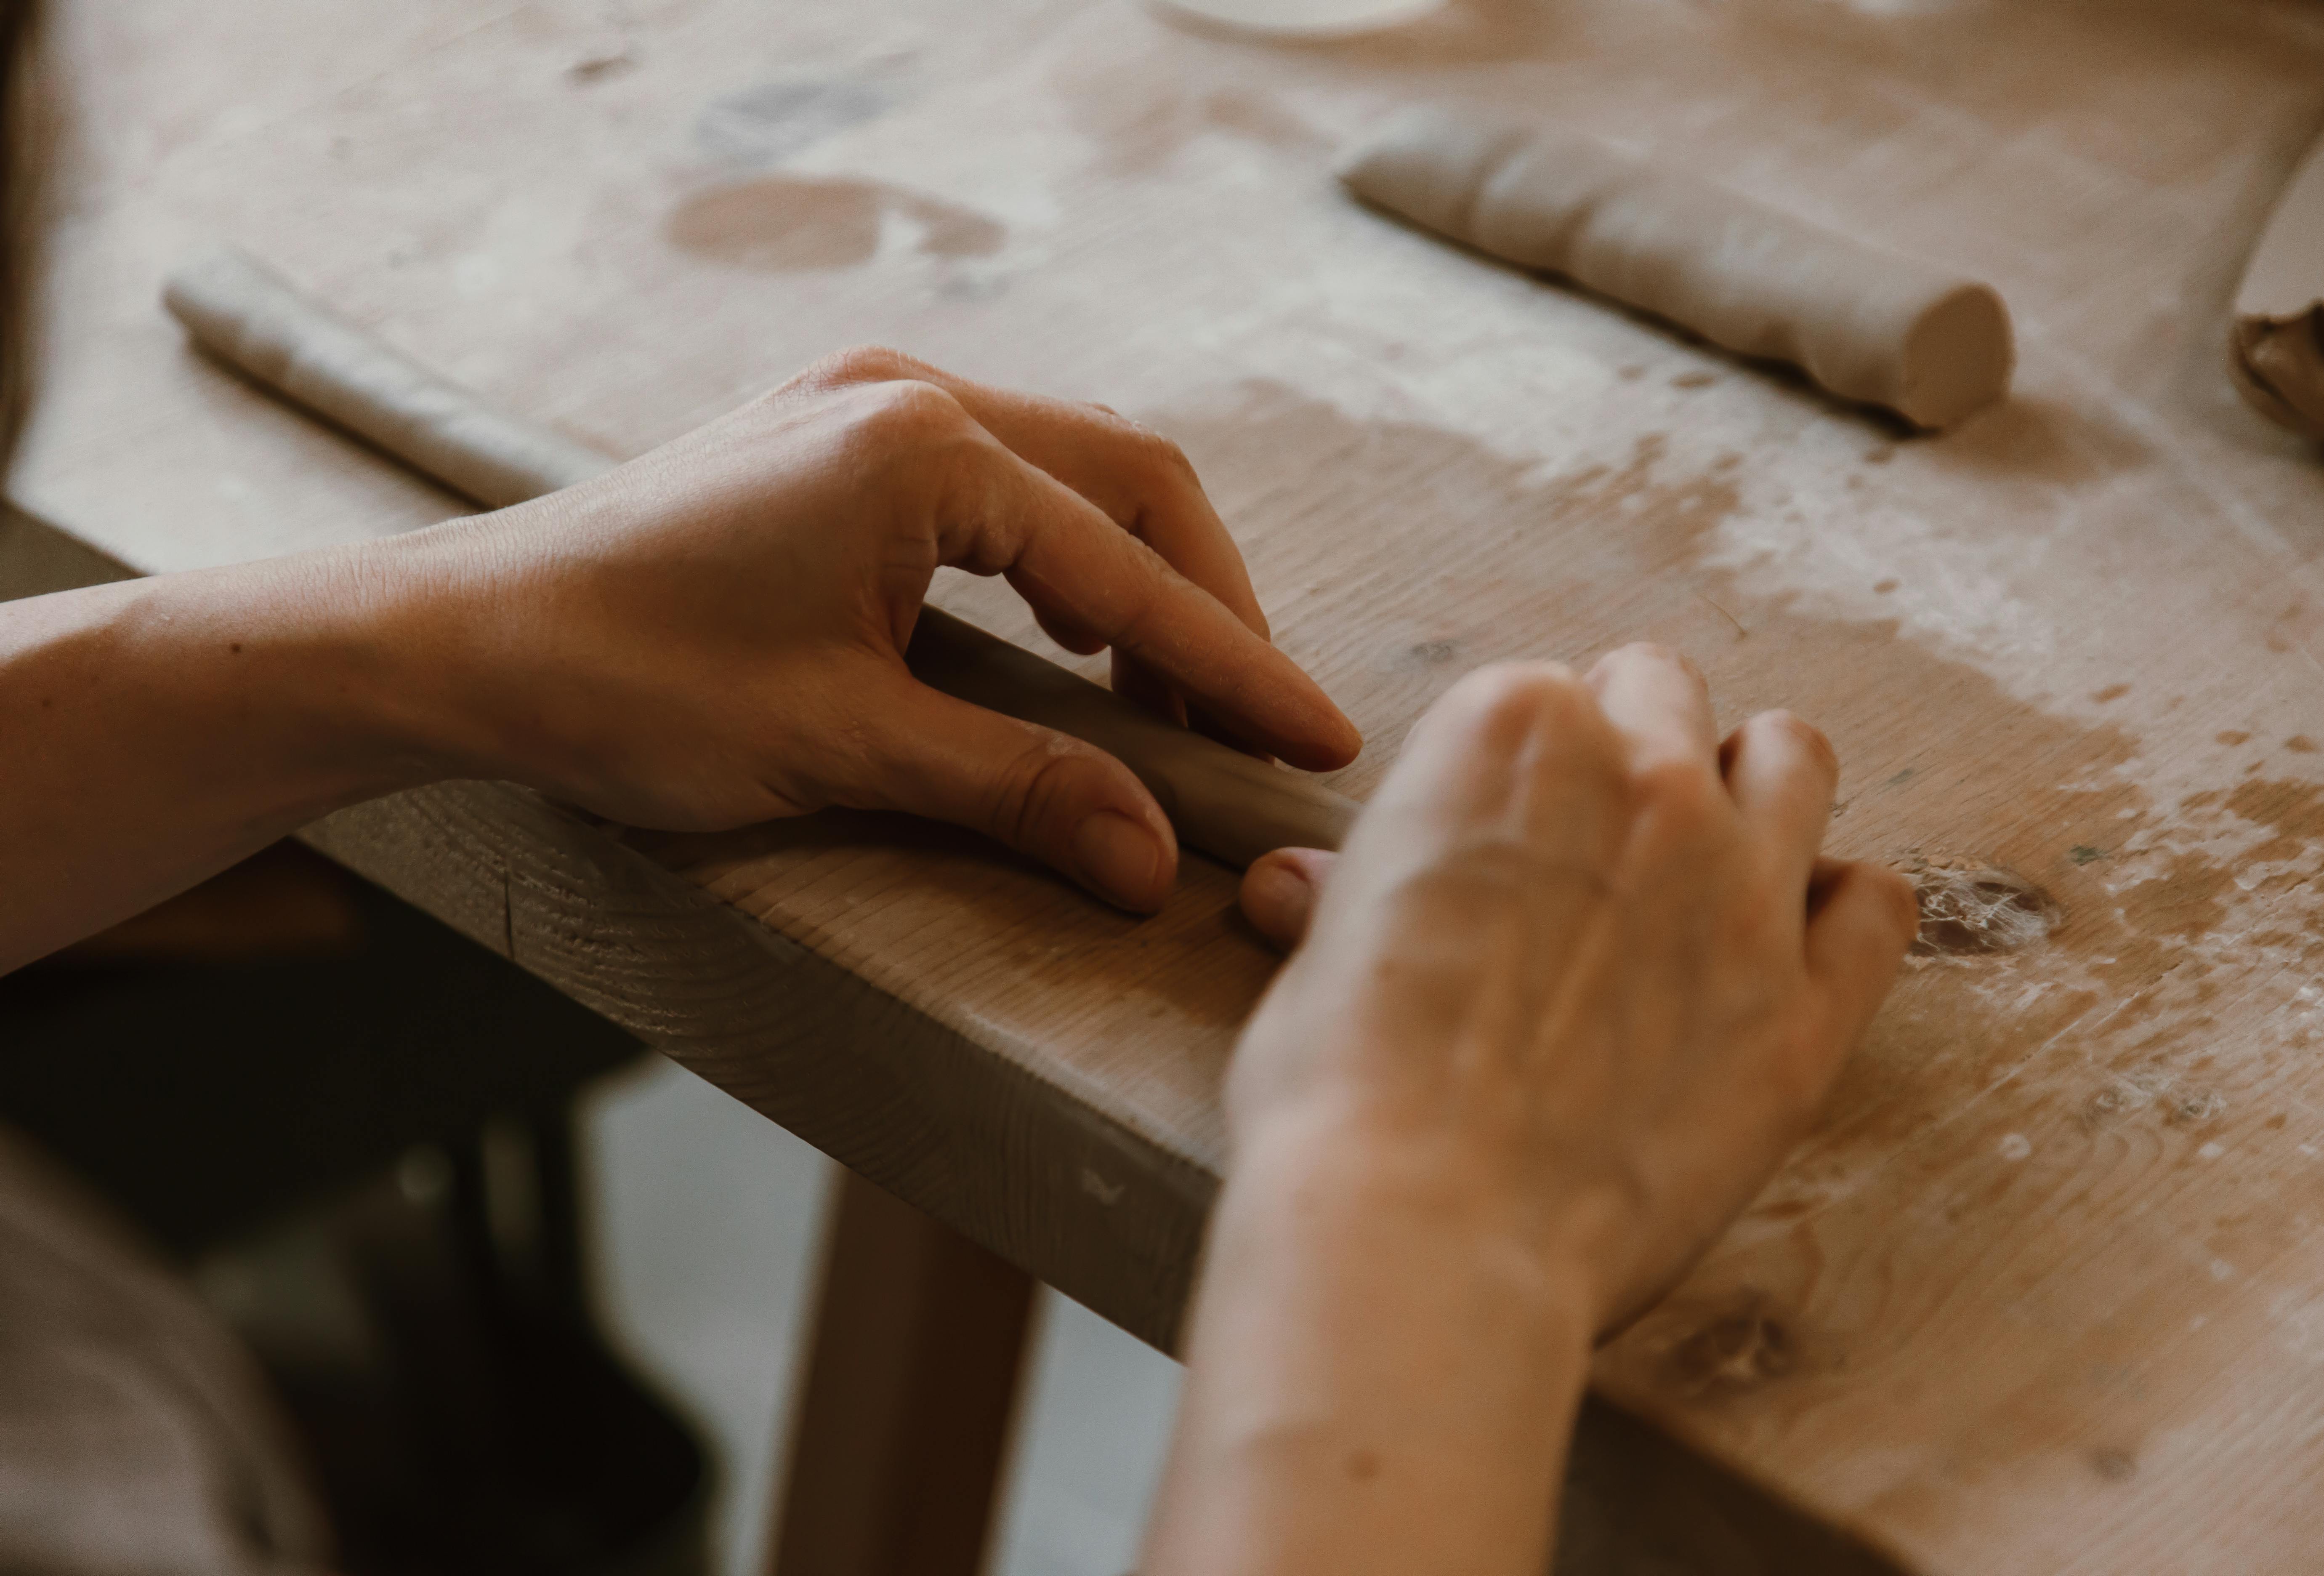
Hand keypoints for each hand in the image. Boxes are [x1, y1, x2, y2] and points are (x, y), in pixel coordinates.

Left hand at [381, 348, 1360, 910]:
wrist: (462, 644)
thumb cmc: (625, 687)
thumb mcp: (839, 746)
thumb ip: (1013, 786)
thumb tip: (1152, 855)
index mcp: (921, 451)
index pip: (1128, 570)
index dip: (1233, 667)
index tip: (1316, 741)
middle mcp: (909, 396)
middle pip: (1131, 481)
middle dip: (1208, 607)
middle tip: (1255, 727)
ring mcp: (867, 404)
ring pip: (1073, 475)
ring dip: (1140, 583)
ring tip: (1177, 702)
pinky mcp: (836, 438)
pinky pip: (1002, 484)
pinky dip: (1063, 564)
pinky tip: (1073, 641)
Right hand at [1226, 647, 1914, 1332]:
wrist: (1424, 1236)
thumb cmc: (1344, 1099)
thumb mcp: (1318, 964)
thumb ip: (1349, 898)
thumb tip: (1301, 884)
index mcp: (1510, 732)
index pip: (1541, 695)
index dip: (1516, 770)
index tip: (1500, 830)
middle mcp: (1642, 780)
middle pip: (1666, 697)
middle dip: (1632, 749)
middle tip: (1593, 840)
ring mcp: (1741, 889)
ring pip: (1795, 759)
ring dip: (1753, 789)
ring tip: (1706, 862)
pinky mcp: (1806, 1007)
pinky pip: (1877, 906)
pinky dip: (1839, 910)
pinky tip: (1789, 946)